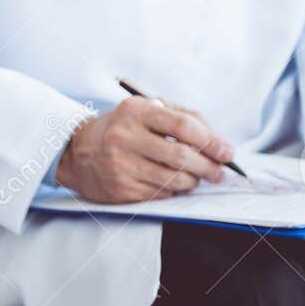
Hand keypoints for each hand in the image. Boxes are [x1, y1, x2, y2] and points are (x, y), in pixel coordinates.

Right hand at [57, 98, 234, 204]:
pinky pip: (161, 195)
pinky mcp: (122, 189)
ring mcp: (122, 166)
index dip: (211, 140)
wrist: (77, 152)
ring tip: (197, 177)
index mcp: (135, 111)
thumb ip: (183, 117)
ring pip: (174, 180)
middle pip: (181, 157)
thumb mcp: (146, 111)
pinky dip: (175, 191)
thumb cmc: (121, 128)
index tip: (227, 152)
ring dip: (194, 181)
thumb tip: (218, 141)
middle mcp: (125, 138)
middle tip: (219, 171)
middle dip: (209, 167)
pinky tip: (174, 184)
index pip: (182, 126)